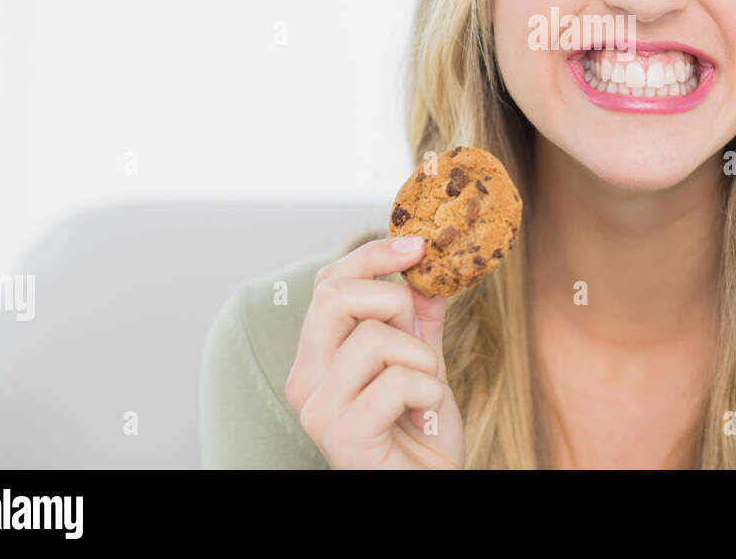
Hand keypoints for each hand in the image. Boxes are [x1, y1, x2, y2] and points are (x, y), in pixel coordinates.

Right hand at [285, 236, 464, 468]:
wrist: (425, 489)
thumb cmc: (419, 435)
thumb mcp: (424, 364)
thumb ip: (419, 321)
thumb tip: (427, 272)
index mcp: (318, 356)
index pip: (328, 282)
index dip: (373, 254)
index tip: (418, 246)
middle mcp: (305, 378)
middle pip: (335, 295)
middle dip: (394, 300)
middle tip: (418, 335)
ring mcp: (318, 407)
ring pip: (375, 337)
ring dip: (422, 358)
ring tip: (424, 392)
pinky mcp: (341, 433)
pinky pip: (398, 381)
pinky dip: (429, 393)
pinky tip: (424, 416)